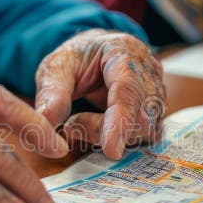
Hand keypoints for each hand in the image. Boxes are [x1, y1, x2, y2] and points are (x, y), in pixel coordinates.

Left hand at [35, 30, 166, 159]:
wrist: (97, 54)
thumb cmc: (78, 59)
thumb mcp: (56, 67)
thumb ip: (51, 92)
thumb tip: (45, 121)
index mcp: (126, 52)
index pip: (129, 90)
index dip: (120, 122)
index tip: (111, 150)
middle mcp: (149, 74)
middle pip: (141, 115)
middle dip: (106, 130)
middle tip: (70, 125)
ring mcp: (157, 95)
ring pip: (145, 130)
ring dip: (111, 136)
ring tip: (79, 123)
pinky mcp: (155, 115)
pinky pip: (143, 137)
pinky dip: (119, 139)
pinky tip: (95, 129)